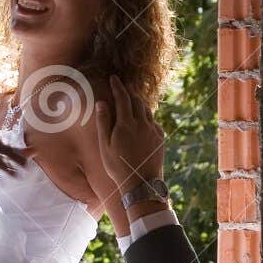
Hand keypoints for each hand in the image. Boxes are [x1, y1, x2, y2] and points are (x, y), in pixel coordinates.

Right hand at [95, 76, 165, 191]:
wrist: (141, 184)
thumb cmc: (118, 167)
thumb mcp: (105, 146)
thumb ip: (103, 122)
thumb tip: (102, 103)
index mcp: (126, 124)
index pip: (122, 98)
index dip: (118, 86)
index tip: (114, 78)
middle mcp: (142, 124)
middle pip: (136, 100)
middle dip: (129, 92)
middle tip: (123, 87)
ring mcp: (153, 130)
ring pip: (146, 109)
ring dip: (138, 103)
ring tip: (132, 101)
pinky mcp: (160, 138)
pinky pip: (153, 121)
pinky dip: (146, 116)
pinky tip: (142, 121)